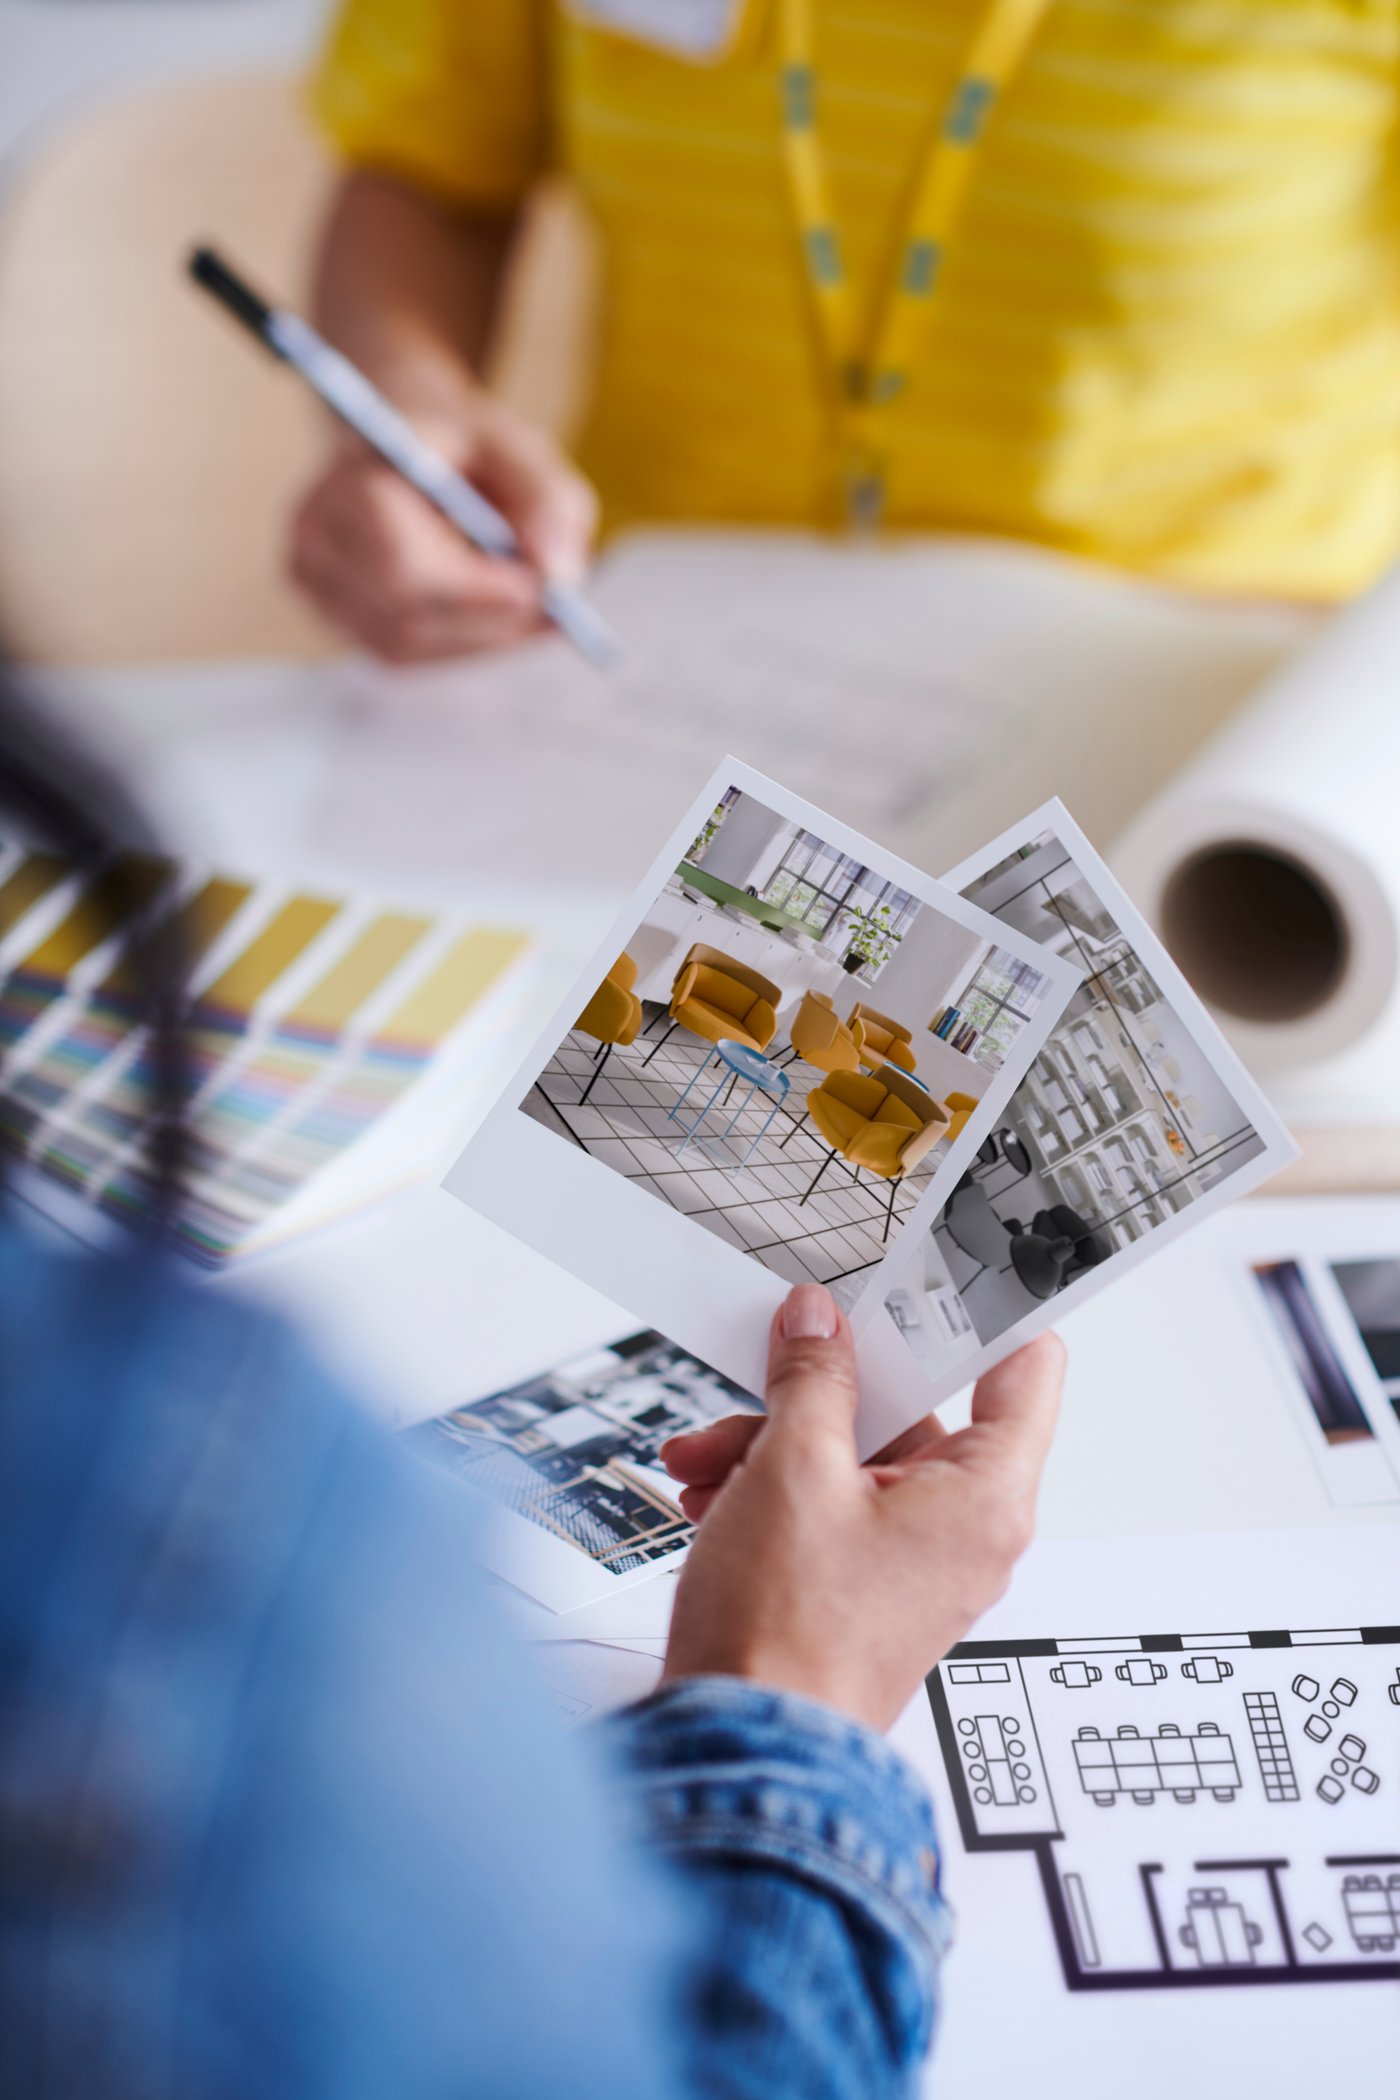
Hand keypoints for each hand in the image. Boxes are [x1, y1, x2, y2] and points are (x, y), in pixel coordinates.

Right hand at [287, 398, 598, 662]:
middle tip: (555, 615)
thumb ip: (547, 501)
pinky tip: (491, 616)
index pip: (404, 567)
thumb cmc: (462, 447)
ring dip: (478, 637)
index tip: (542, 593)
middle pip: (404, 617)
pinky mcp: (330, 614)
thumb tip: (560, 576)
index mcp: (352, 478)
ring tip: (532, 609)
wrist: (402, 444)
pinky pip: (399, 654)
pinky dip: (457, 642)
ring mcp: (314, 582)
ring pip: (405, 645)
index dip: (476, 592)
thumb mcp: (517, 449)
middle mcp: (316, 534)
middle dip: (487, 622)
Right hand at [660, 1284, 1063, 1732]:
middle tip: (765, 1375)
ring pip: (855, 1458)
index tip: (943, 1269)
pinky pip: (830, 1505)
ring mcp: (913, 1562)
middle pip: (912, 1411)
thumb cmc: (788, 1639)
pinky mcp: (863, 1586)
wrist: (742, 1748)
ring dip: (774, 1443)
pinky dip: (770, 1490)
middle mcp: (964, 1530)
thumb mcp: (792, 1469)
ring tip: (707, 1458)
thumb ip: (812, 1378)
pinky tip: (709, 1494)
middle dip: (818, 1392)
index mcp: (985, 1497)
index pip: (1024, 1370)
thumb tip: (818, 1323)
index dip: (983, 1312)